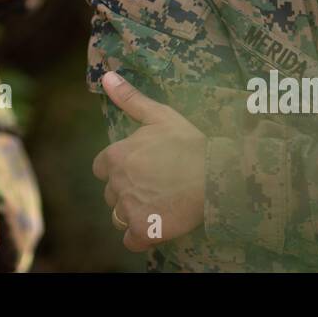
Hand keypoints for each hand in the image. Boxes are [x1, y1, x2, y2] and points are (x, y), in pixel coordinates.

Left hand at [92, 71, 206, 251]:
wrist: (216, 175)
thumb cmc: (189, 143)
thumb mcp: (159, 115)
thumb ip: (130, 98)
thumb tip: (106, 76)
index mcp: (116, 155)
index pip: (101, 169)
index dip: (119, 169)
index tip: (141, 169)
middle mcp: (117, 183)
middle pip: (111, 194)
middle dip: (128, 191)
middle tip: (157, 186)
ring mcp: (129, 208)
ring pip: (119, 217)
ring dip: (134, 213)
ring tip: (160, 204)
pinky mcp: (143, 230)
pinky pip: (130, 240)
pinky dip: (141, 236)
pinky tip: (158, 225)